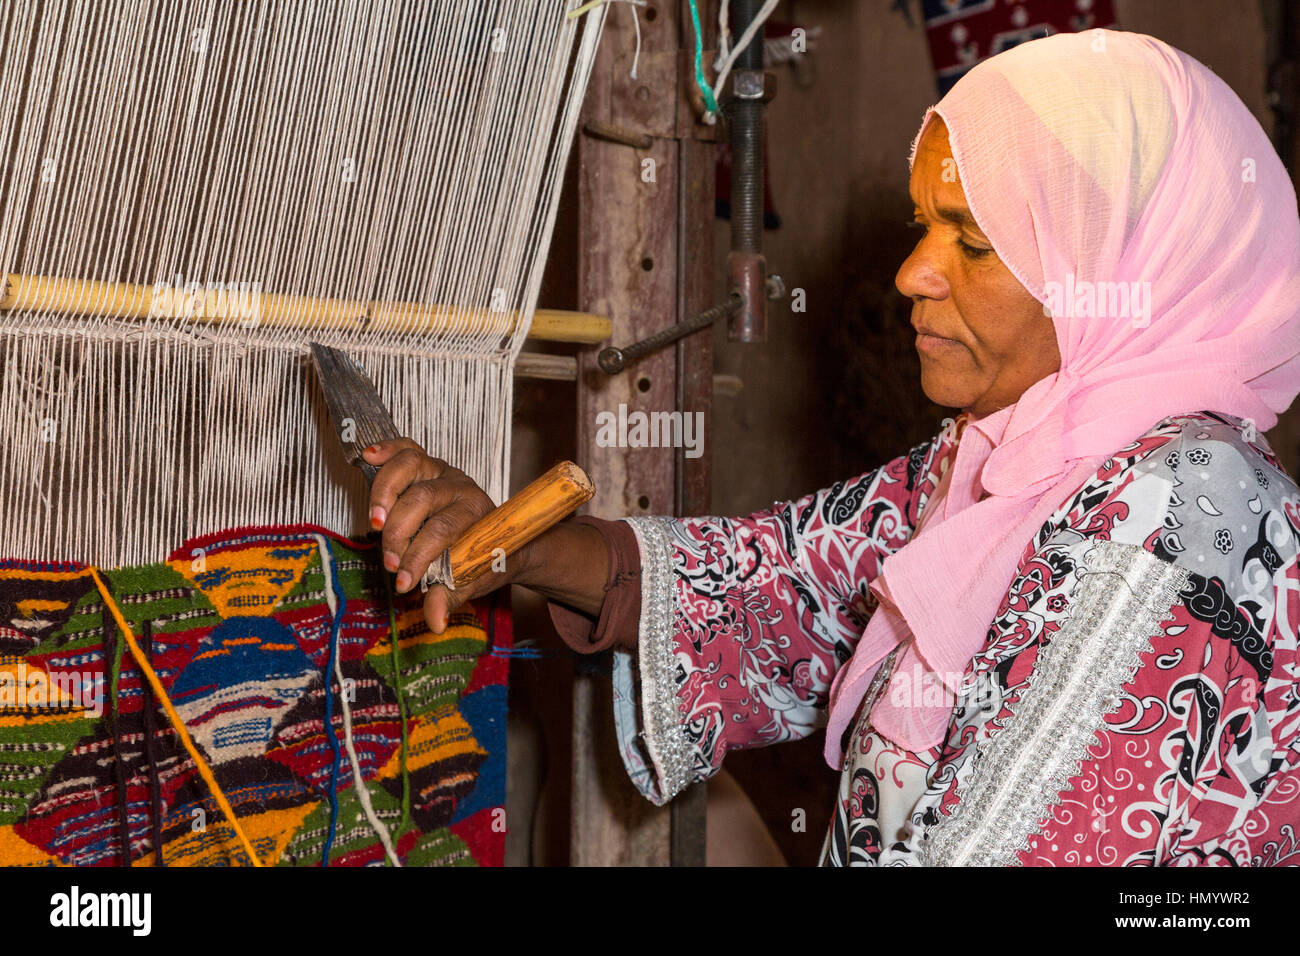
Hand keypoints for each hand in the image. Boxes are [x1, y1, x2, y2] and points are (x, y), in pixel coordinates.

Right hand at [362, 438, 514, 633]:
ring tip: (374, 522)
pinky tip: (368, 456)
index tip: (403, 583)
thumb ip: (451, 597)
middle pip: (422, 500)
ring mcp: (443, 472)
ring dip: (385, 492)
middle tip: (389, 564)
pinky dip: (387, 449)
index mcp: (477, 514)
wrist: (504, 536)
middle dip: (399, 534)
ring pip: (412, 465)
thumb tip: (434, 622)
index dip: (418, 556)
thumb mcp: (474, 581)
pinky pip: (407, 448)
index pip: (443, 529)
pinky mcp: (427, 465)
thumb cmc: (486, 558)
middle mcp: (461, 487)